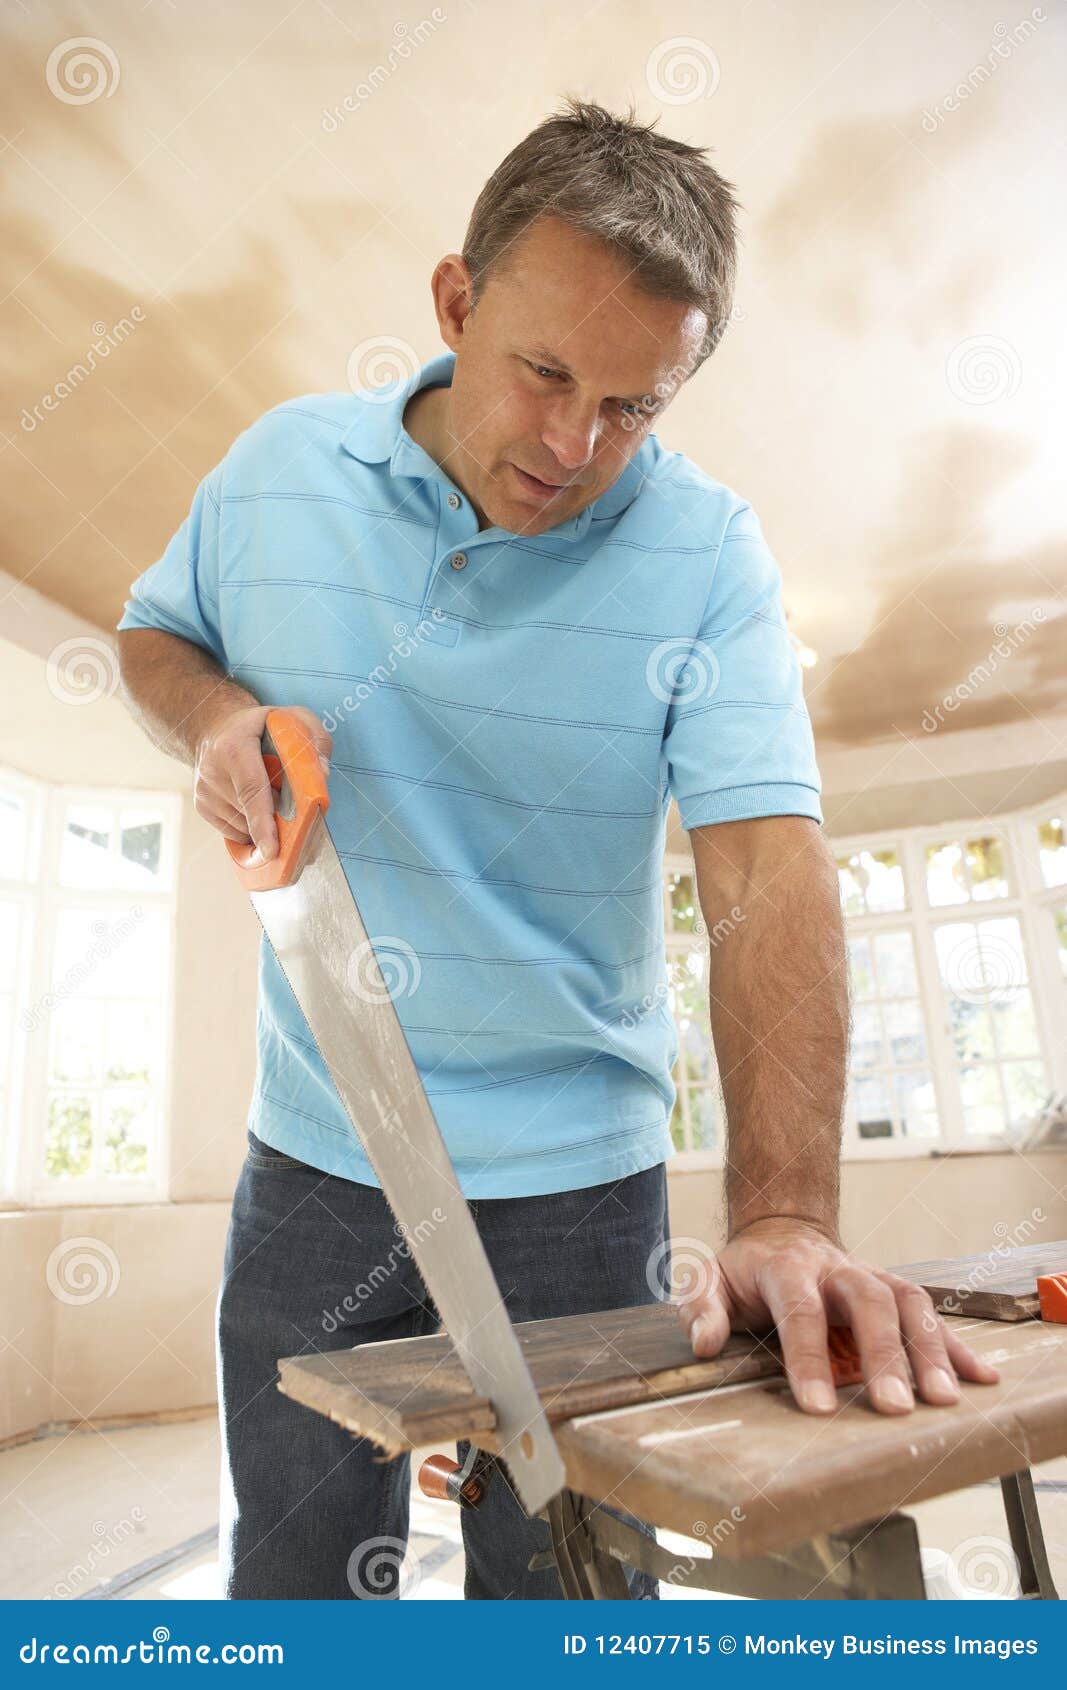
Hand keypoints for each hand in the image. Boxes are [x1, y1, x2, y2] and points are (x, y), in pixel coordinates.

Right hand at [193, 704, 331, 860]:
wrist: (215, 729)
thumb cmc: (261, 727)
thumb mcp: (292, 719)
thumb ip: (315, 738)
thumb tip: (322, 774)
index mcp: (235, 748)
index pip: (251, 791)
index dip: (262, 822)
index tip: (272, 850)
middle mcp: (213, 772)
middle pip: (250, 814)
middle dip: (276, 824)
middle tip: (295, 816)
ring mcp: (204, 792)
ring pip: (243, 828)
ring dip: (264, 825)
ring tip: (272, 800)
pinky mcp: (203, 807)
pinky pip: (234, 832)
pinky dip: (251, 828)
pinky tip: (258, 809)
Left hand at [676, 1216, 999, 1415]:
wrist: (784, 1231)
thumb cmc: (747, 1270)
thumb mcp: (711, 1280)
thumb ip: (702, 1308)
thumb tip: (705, 1343)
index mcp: (787, 1269)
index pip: (800, 1311)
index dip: (809, 1358)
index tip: (819, 1407)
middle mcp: (837, 1270)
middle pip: (869, 1301)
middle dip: (884, 1353)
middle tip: (894, 1407)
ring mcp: (871, 1277)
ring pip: (909, 1303)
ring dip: (931, 1349)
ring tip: (944, 1400)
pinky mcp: (895, 1292)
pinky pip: (932, 1314)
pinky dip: (958, 1346)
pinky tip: (982, 1379)